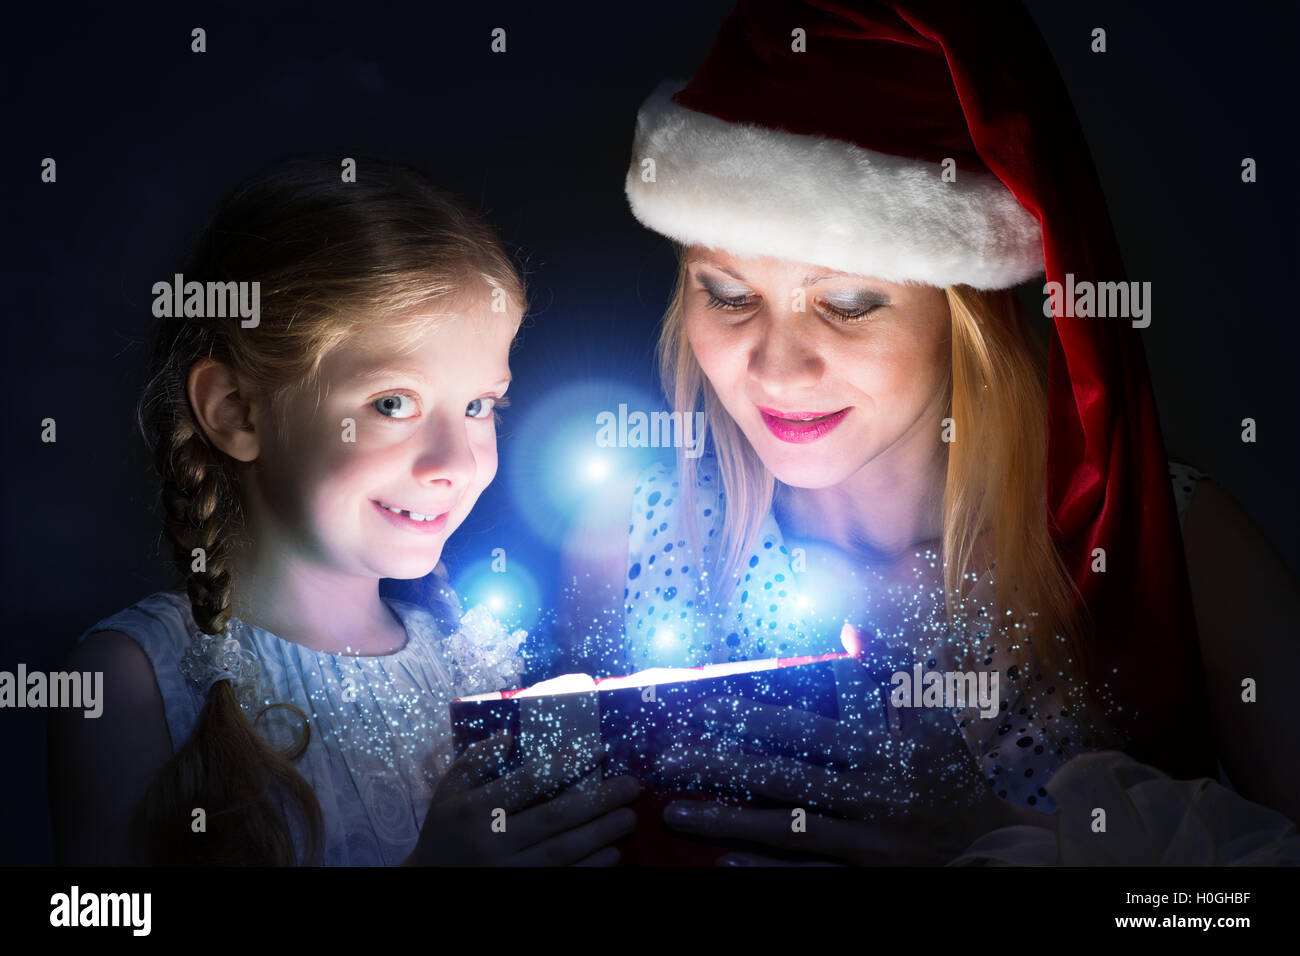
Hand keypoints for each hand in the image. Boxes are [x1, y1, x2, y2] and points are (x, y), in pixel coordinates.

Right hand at [402, 732, 640, 865]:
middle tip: (632, 786)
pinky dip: (589, 869)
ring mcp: (508, 872)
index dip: (567, 763)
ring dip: (601, 834)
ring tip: (629, 817)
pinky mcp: (520, 892)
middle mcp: (493, 842)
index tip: (599, 749)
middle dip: (598, 800)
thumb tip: (509, 735)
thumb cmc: (444, 833)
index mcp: (475, 810)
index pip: (529, 781)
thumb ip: (475, 761)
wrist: (428, 885)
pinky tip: (612, 855)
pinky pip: (562, 880)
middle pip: (555, 818)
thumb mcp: (447, 793)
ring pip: (563, 852)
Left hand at [658, 694, 1052, 864]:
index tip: (701, 703)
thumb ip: (887, 675)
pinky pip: (805, 874)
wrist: (994, 853)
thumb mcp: (928, 723)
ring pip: (783, 829)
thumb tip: (851, 626)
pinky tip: (722, 862)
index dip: (751, 715)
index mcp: (879, 752)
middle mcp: (865, 795)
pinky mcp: (859, 876)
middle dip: (720, 766)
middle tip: (667, 758)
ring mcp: (861, 842)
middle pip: (781, 777)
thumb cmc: (951, 781)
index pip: (804, 728)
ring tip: (674, 812)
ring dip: (726, 821)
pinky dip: (763, 870)